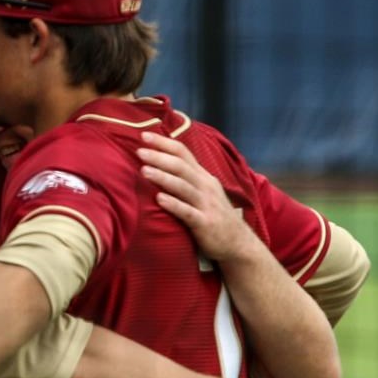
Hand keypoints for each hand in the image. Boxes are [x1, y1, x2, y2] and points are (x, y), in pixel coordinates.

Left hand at [138, 132, 260, 263]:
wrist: (237, 242)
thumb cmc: (213, 215)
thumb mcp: (203, 191)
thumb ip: (185, 178)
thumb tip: (160, 162)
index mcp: (203, 176)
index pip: (183, 153)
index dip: (164, 143)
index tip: (144, 135)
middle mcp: (205, 186)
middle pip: (181, 166)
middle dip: (160, 157)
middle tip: (139, 151)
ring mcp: (206, 204)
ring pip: (183, 187)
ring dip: (163, 177)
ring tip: (144, 170)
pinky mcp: (205, 223)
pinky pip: (187, 212)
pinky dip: (173, 204)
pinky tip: (159, 199)